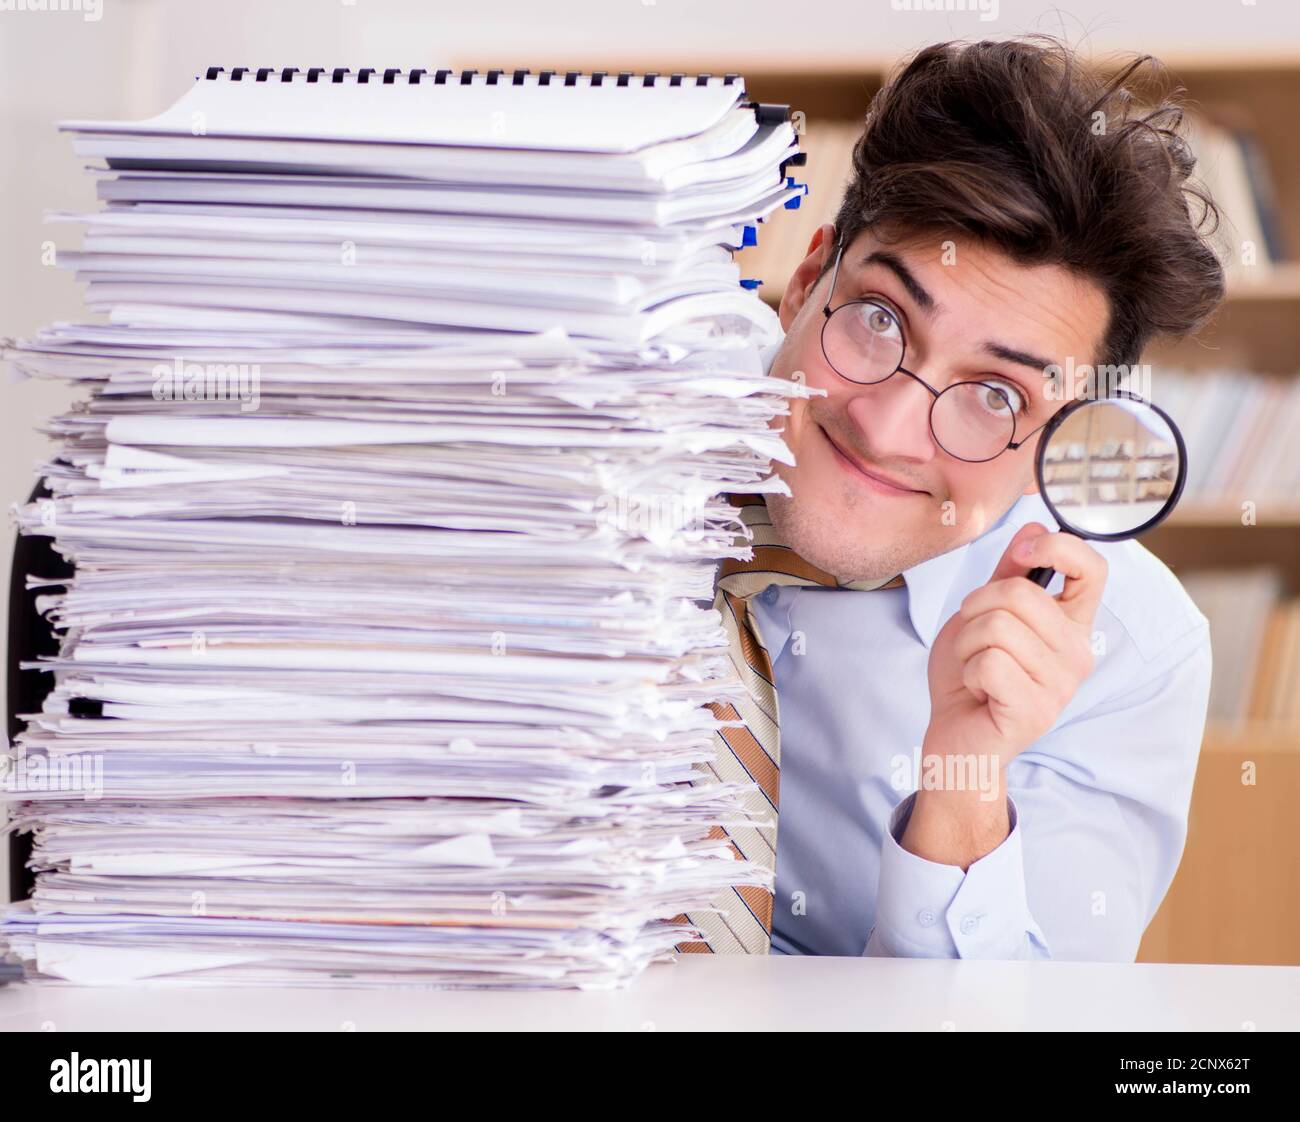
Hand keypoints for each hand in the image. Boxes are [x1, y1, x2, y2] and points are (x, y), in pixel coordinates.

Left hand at [924, 522, 1105, 772]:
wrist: (956, 737)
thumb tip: (1033, 524)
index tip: (1025, 549)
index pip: (1092, 568)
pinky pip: (988, 663)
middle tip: (973, 638)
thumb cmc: (970, 675)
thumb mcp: (983, 613)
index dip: (1058, 546)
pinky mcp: (1037, 710)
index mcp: (1071, 624)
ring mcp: (1062, 684)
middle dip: (976, 608)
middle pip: (1020, 593)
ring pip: (997, 627)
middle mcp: (1077, 652)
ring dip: (967, 643)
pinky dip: (968, 672)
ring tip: (976, 667)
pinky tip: (979, 692)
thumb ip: (1009, 574)